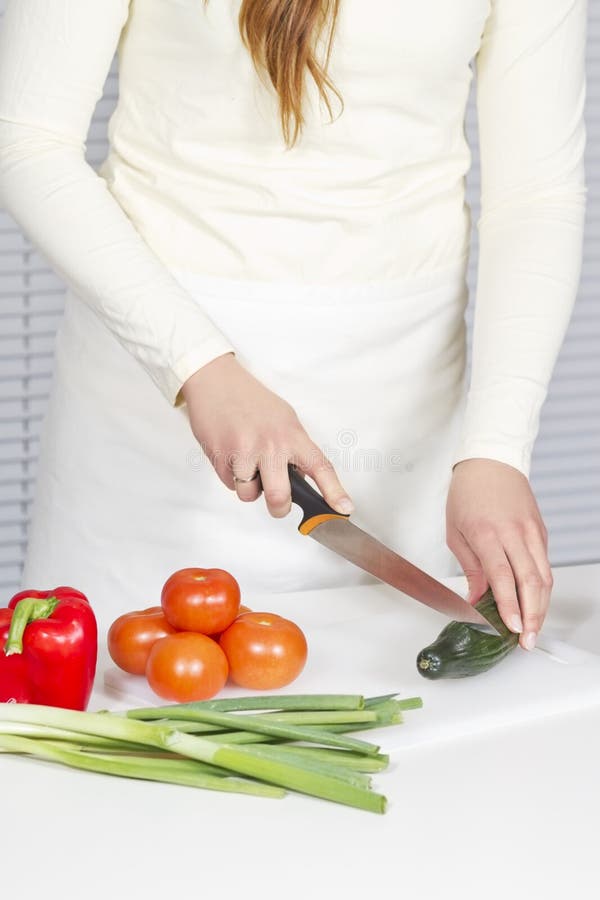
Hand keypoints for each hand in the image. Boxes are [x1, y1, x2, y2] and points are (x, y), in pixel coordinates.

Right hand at [180, 353, 353, 518]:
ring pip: (249, 494)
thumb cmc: (251, 400)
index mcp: (292, 434)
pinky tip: (231, 454)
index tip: (344, 509)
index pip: (320, 467)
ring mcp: (245, 451)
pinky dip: (231, 476)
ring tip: (247, 463)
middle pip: (279, 496)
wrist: (215, 381)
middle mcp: (271, 444)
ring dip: (249, 487)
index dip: (335, 492)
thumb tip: (301, 480)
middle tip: (279, 504)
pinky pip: (230, 485)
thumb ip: (294, 449)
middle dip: (279, 508)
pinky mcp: (221, 456)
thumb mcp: (284, 419)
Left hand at [446, 458, 552, 650]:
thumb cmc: (467, 494)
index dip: (509, 604)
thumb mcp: (455, 532)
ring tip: (532, 630)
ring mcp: (531, 531)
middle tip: (526, 640)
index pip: (502, 575)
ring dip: (541, 607)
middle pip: (530, 580)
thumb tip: (477, 600)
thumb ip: (470, 568)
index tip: (511, 627)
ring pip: (544, 576)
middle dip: (531, 615)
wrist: (491, 461)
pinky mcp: (540, 531)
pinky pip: (545, 564)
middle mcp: (514, 532)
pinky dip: (542, 588)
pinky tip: (535, 604)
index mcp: (486, 532)